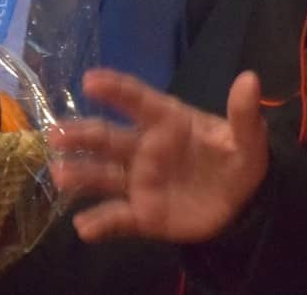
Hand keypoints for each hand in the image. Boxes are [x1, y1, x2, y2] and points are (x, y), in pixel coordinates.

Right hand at [48, 69, 268, 244]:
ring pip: (103, 175)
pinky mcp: (142, 214)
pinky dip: (100, 223)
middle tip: (55, 133)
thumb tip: (250, 80)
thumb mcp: (249, 139)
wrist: (242, 206)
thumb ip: (244, 114)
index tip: (90, 80)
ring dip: (81, 174)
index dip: (115, 88)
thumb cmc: (237, 160)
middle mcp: (145, 147)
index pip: (137, 100)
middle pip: (108, 137)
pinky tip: (84, 227)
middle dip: (81, 134)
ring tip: (59, 175)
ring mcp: (140, 181)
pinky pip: (117, 218)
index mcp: (167, 120)